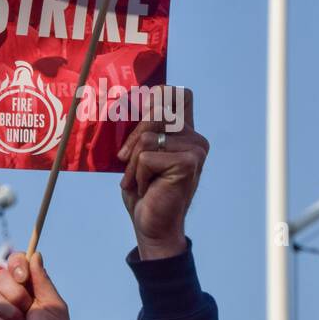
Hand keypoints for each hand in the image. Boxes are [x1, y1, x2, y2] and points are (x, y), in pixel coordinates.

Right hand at [0, 252, 68, 319]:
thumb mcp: (54, 306)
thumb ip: (43, 281)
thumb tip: (36, 255)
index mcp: (27, 289)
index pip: (15, 263)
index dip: (16, 264)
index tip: (23, 276)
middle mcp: (9, 297)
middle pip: (0, 275)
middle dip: (16, 294)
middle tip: (27, 312)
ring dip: (12, 315)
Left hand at [116, 86, 207, 260]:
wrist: (152, 225)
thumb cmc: (143, 191)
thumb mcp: (136, 156)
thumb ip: (140, 132)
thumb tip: (123, 106)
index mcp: (184, 131)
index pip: (176, 94)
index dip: (153, 96)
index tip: (133, 114)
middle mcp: (194, 137)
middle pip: (158, 109)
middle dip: (133, 135)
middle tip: (124, 160)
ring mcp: (195, 149)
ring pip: (147, 138)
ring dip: (132, 163)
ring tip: (137, 180)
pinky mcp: (189, 162)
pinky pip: (147, 157)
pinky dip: (137, 174)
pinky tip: (146, 188)